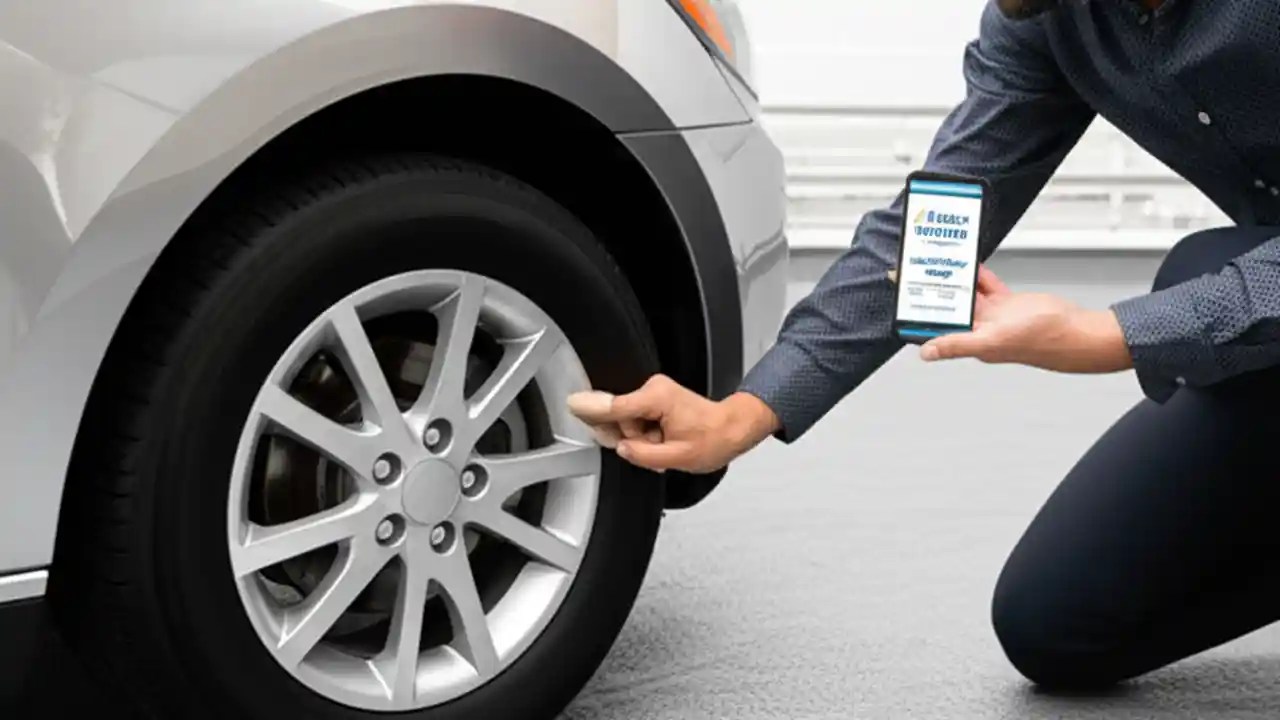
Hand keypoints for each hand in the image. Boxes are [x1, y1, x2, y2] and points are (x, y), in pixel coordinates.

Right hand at [566, 375, 779, 473]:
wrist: (732, 429)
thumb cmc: (713, 439)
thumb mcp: (678, 456)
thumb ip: (643, 454)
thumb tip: (622, 449)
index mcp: (657, 399)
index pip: (615, 406)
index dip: (592, 409)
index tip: (572, 405)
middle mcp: (653, 389)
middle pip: (618, 417)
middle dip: (630, 438)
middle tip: (656, 449)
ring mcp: (654, 392)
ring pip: (626, 421)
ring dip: (640, 439)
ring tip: (664, 446)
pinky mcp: (654, 397)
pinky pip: (635, 418)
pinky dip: (644, 434)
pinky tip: (661, 441)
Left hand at [920, 266, 1133, 372]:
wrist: (1075, 330)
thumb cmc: (1040, 340)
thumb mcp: (992, 341)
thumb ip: (957, 345)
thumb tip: (926, 353)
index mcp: (970, 339)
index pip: (935, 324)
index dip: (918, 310)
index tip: (901, 293)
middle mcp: (978, 327)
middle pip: (946, 306)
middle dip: (930, 289)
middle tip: (911, 268)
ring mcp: (993, 315)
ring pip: (965, 293)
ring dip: (952, 278)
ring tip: (933, 260)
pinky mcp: (1008, 303)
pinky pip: (987, 285)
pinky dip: (978, 273)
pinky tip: (966, 260)